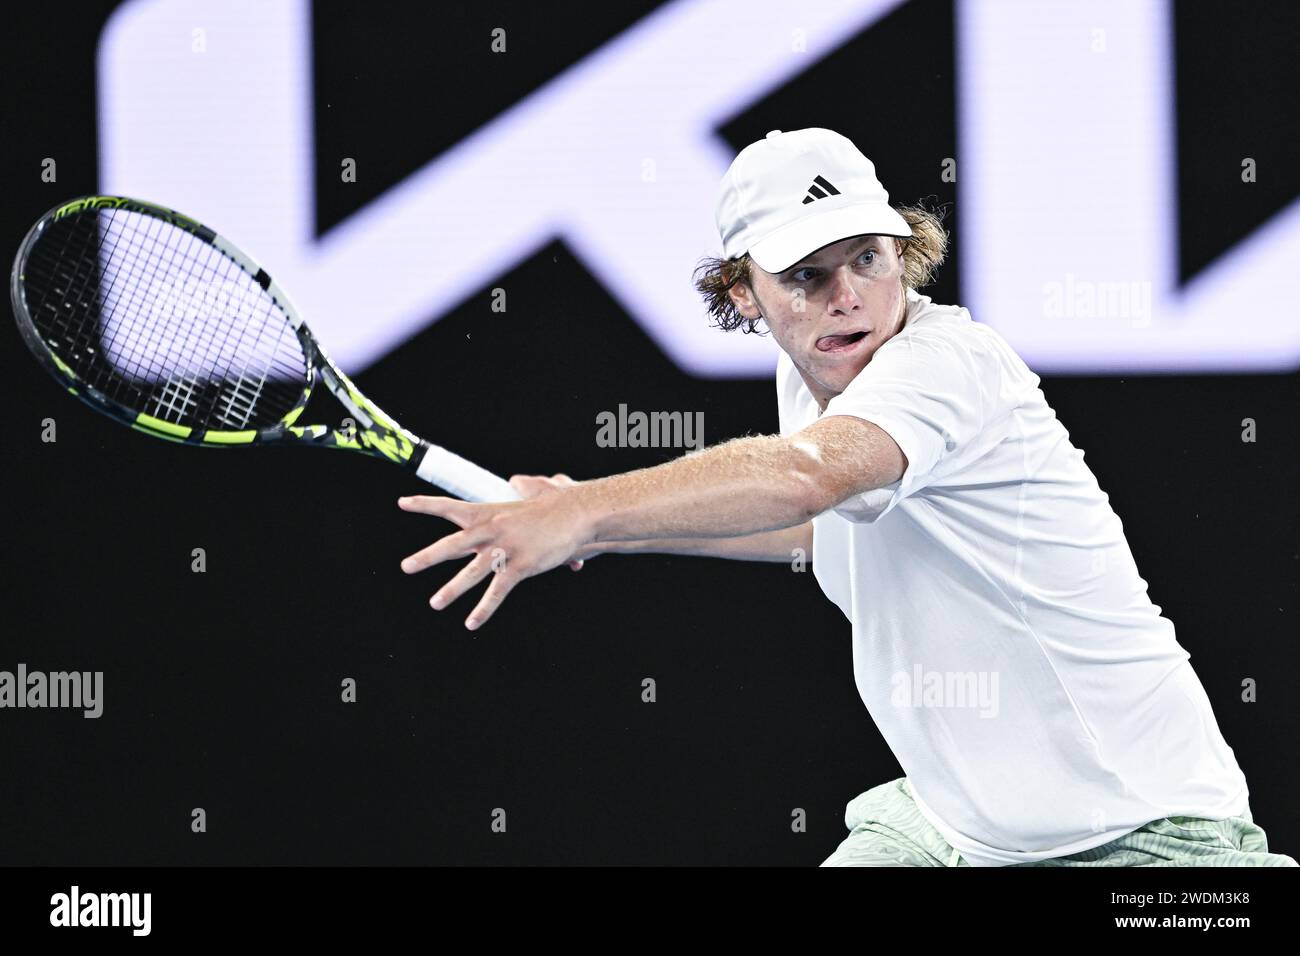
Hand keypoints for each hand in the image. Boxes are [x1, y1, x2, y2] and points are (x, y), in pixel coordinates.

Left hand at [398, 477, 593, 629]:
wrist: (580, 515)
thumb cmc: (560, 504)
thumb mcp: (537, 490)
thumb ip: (523, 486)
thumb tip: (517, 480)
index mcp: (490, 512)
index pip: (451, 506)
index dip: (425, 505)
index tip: (403, 503)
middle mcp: (492, 530)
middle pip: (452, 545)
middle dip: (427, 557)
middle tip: (406, 566)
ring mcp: (505, 549)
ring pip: (471, 573)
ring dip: (451, 590)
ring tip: (435, 603)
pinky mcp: (520, 566)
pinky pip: (496, 592)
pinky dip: (484, 609)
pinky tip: (471, 622)